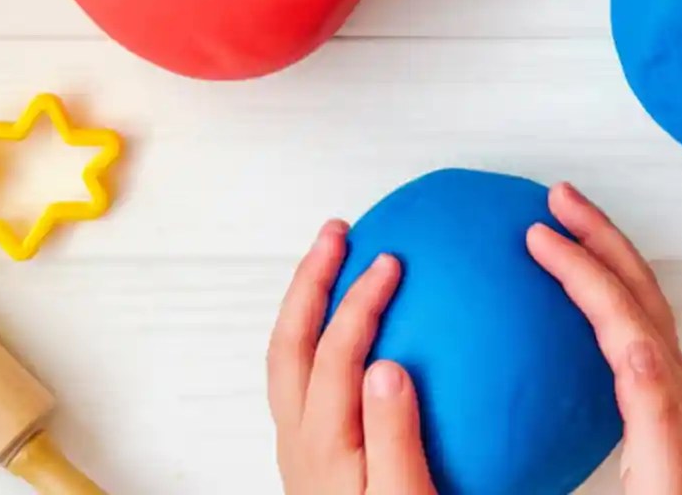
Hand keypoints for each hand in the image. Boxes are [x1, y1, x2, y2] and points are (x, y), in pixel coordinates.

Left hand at [267, 220, 437, 494]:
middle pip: (289, 343)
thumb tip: (387, 365)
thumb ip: (395, 438)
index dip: (357, 303)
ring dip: (305, 301)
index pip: (333, 355)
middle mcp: (299, 438)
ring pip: (285, 356)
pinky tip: (348, 322)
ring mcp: (298, 443)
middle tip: (337, 232)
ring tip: (334, 258)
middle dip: (310, 281)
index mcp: (324, 446)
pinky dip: (314, 332)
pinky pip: (299, 373)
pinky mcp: (309, 449)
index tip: (391, 261)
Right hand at [527, 183, 681, 494]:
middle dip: (600, 237)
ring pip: (640, 308)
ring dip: (605, 259)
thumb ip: (651, 408)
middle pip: (640, 295)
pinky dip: (607, 298)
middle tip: (558, 200)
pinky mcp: (661, 413)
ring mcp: (671, 398)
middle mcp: (674, 392)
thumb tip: (635, 352)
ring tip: (568, 232)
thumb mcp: (665, 470)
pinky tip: (580, 305)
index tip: (541, 237)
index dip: (583, 269)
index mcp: (667, 404)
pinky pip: (634, 331)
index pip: (625, 315)